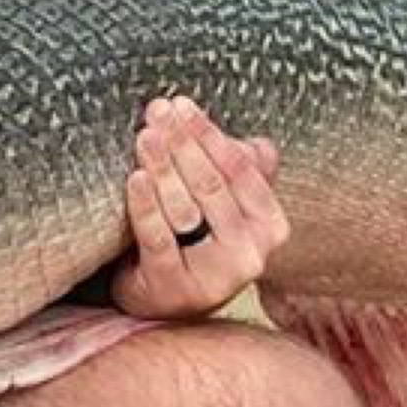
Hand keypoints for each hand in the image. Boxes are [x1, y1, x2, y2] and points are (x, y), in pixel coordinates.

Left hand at [113, 95, 288, 320]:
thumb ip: (240, 172)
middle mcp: (252, 253)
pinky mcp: (175, 288)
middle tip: (156, 113)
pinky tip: (135, 178)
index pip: (241, 170)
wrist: (164, 301)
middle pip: (212, 185)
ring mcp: (215, 276)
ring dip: (163, 166)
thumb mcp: (223, 205)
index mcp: (271, 225)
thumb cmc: (196, 241)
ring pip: (186, 209)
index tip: (181, 105)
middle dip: (181, 143)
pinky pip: (159, 238)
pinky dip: (146, 205)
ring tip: (144, 137)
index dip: (209, 135)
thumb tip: (259, 145)